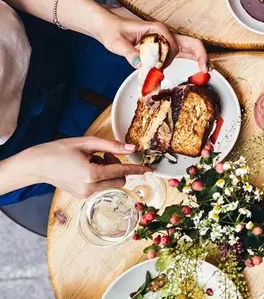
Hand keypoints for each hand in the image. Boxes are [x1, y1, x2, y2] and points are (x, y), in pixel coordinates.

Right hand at [28, 137, 151, 198]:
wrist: (38, 164)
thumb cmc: (60, 150)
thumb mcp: (87, 143)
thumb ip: (111, 146)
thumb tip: (131, 148)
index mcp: (92, 174)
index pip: (122, 172)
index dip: (137, 169)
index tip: (150, 169)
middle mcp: (89, 188)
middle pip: (119, 181)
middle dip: (118, 167)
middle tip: (105, 154)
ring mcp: (85, 195)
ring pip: (110, 183)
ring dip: (109, 171)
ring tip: (92, 159)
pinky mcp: (81, 196)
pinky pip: (100, 186)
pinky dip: (100, 176)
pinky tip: (87, 166)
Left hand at [96, 10, 207, 70]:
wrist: (107, 26)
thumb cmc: (112, 31)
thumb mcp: (117, 43)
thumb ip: (129, 53)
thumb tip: (140, 64)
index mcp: (157, 29)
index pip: (173, 43)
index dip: (171, 58)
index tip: (162, 70)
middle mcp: (165, 33)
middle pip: (190, 42)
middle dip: (201, 55)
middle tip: (206, 70)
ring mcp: (166, 39)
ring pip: (189, 47)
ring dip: (198, 58)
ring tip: (203, 72)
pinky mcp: (164, 46)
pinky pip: (182, 52)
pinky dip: (192, 59)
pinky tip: (197, 68)